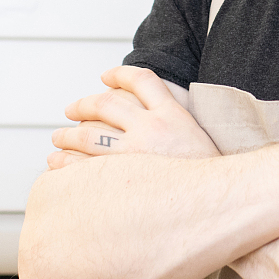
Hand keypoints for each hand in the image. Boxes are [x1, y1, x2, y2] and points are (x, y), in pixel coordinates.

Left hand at [48, 66, 219, 167]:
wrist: (221, 204)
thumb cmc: (207, 176)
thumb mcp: (198, 139)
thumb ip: (174, 123)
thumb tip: (148, 118)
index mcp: (173, 114)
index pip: (142, 80)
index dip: (120, 74)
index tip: (104, 78)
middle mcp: (153, 128)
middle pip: (106, 104)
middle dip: (82, 106)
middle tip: (70, 112)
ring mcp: (136, 154)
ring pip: (89, 135)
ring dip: (67, 135)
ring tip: (57, 139)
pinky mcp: (124, 181)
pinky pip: (85, 166)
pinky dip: (66, 163)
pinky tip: (57, 164)